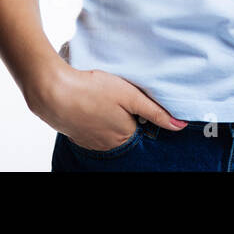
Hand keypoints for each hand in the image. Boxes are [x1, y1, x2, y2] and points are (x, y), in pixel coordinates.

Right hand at [28, 64, 186, 151]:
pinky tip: (89, 104)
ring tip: (102, 98)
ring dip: (108, 116)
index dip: (140, 109)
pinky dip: (93, 119)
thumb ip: (155, 111)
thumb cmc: (92, 89)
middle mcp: (110, 144)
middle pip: (126, 128)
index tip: (133, 96)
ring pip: (109, 129)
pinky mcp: (77, 136)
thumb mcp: (129, 95)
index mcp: (125, 134)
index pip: (143, 125)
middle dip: (125, 114)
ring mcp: (91, 142)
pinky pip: (93, 130)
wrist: (53, 92)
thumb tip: (180, 126)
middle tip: (115, 94)